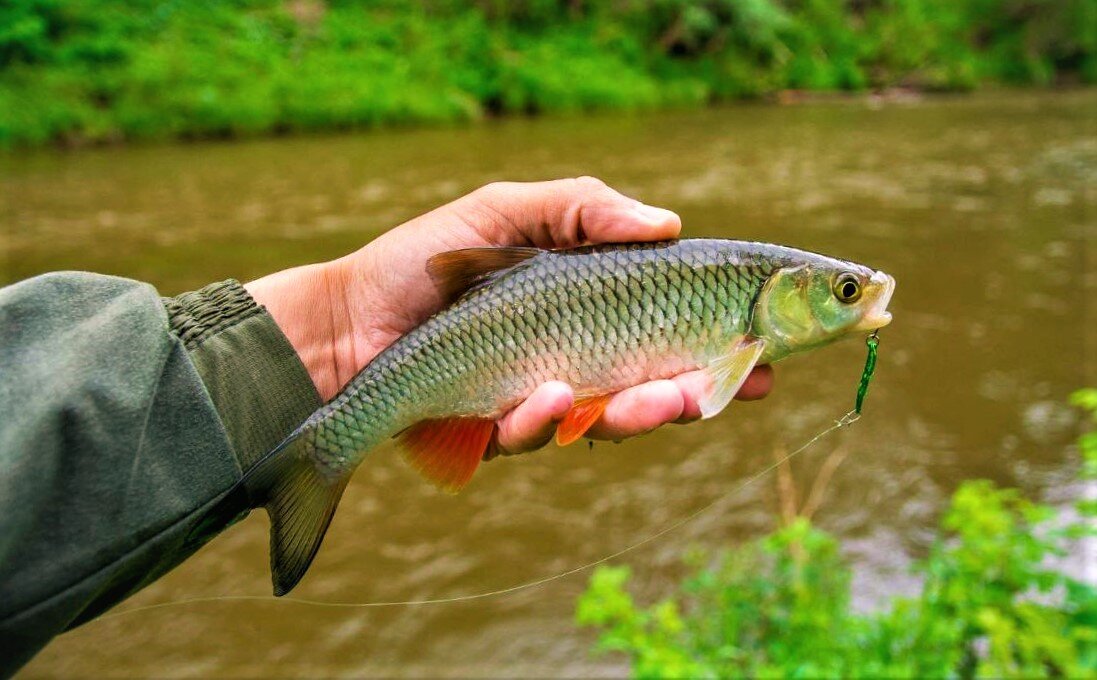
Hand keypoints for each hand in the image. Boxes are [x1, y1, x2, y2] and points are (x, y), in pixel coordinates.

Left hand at [246, 177, 772, 454]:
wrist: (344, 320)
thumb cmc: (423, 261)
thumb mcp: (508, 211)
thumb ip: (585, 209)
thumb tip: (670, 223)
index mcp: (590, 303)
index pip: (675, 327)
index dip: (727, 344)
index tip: (771, 354)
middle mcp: (579, 356)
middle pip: (658, 384)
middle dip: (698, 392)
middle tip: (733, 389)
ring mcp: (544, 398)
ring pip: (610, 419)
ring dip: (642, 413)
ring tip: (661, 400)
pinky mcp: (504, 431)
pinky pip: (540, 432)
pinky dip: (547, 417)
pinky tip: (547, 398)